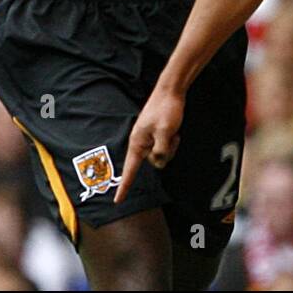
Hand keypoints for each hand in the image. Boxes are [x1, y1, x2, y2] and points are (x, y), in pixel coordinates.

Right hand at [112, 85, 185, 203]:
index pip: (129, 170)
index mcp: (137, 143)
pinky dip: (172, 141)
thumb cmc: (166, 109)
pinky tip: (174, 130)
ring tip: (172, 131)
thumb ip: (161, 151)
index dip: (124, 187)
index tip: (117, 201)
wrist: (171, 91)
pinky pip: (166, 147)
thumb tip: (159, 162)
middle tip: (171, 135)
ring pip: (162, 155)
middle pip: (154, 162)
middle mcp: (141, 143)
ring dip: (171, 146)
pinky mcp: (158, 135)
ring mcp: (150, 139)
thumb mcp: (165, 132)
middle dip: (166, 153)